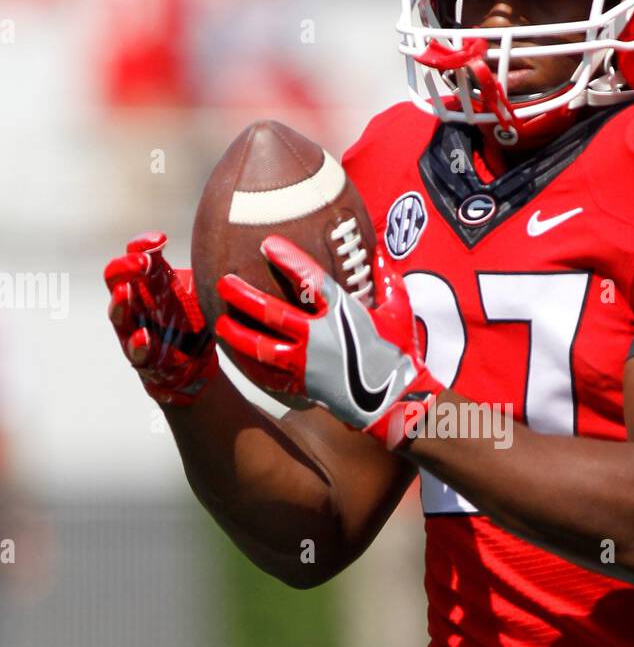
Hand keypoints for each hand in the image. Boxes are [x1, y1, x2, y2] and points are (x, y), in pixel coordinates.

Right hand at [104, 233, 217, 406]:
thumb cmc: (193, 321)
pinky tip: (143, 337)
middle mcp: (134, 305)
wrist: (198, 366)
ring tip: (124, 292)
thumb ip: (199, 270)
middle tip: (141, 261)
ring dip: (119, 304)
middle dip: (124, 269)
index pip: (133, 256)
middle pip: (116, 281)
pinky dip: (138, 345)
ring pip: (118, 316)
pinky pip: (136, 353)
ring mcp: (134, 332)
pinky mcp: (143, 360)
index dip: (141, 245)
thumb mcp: (197, 292)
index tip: (161, 239)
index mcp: (146, 284)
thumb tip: (215, 241)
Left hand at [215, 237, 442, 447]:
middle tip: (224, 283)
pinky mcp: (305, 386)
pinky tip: (237, 357)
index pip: (310, 279)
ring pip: (261, 347)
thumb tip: (379, 254)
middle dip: (244, 297)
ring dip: (237, 334)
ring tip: (220, 323)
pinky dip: (251, 365)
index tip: (267, 244)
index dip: (288, 259)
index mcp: (342, 314)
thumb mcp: (400, 311)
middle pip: (271, 313)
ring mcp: (308, 364)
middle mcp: (319, 337)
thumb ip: (387, 281)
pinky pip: (270, 375)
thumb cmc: (400, 353)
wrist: (398, 401)